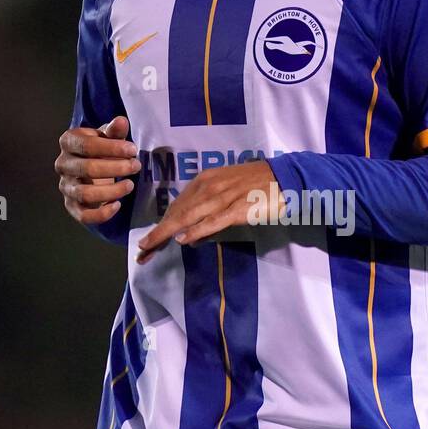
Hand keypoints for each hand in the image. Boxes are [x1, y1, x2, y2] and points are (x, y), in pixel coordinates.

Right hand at [55, 115, 140, 226]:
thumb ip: (114, 131)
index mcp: (68, 142)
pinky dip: (102, 214)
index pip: (87, 146)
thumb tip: (122, 121)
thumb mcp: (108, 137)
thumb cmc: (101, 148)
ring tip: (130, 185)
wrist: (91, 166)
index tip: (133, 149)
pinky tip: (118, 205)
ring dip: (112, 191)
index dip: (112, 148)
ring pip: (85, 193)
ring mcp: (66, 186)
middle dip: (116, 168)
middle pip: (87, 169)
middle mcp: (63, 164)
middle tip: (136, 166)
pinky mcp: (72, 206)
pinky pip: (84, 215)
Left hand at [136, 160, 282, 263]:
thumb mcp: (227, 192)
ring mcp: (223, 197)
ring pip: (189, 216)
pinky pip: (213, 220)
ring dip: (168, 232)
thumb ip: (207, 212)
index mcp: (205, 181)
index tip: (148, 242)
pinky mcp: (238, 208)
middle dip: (158, 233)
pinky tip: (183, 239)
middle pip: (178, 212)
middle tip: (142, 251)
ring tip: (151, 247)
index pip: (177, 206)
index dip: (161, 225)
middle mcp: (209, 186)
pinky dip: (197, 229)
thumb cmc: (257, 185)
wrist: (286, 177)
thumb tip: (187, 235)